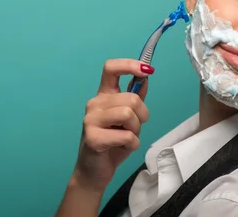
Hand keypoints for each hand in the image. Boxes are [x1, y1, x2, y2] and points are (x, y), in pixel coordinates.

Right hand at [72, 59, 152, 190]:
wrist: (94, 172)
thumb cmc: (112, 143)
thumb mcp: (128, 119)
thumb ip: (135, 97)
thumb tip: (145, 77)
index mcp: (103, 96)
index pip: (111, 68)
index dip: (130, 65)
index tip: (146, 70)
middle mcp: (94, 104)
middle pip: (131, 98)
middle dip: (142, 115)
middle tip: (134, 128)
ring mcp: (91, 120)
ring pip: (129, 114)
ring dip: (136, 130)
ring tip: (127, 138)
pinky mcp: (93, 137)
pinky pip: (126, 136)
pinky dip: (132, 144)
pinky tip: (122, 148)